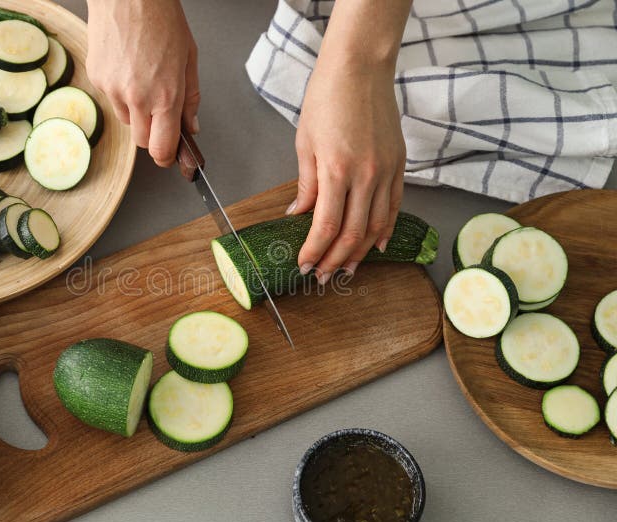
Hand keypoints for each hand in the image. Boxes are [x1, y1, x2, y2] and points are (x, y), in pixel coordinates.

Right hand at [86, 0, 199, 166]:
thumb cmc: (161, 19)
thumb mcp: (189, 58)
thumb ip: (191, 98)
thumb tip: (191, 127)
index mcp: (166, 96)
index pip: (162, 148)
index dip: (167, 158)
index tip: (170, 157)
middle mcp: (138, 98)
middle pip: (142, 142)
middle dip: (153, 135)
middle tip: (161, 115)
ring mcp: (114, 90)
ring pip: (127, 121)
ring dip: (137, 112)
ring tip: (144, 80)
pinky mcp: (97, 79)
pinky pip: (111, 99)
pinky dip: (121, 92)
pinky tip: (128, 68)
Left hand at [290, 63, 405, 283]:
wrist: (360, 69)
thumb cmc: (326, 99)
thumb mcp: (305, 143)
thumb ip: (306, 184)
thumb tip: (300, 214)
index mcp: (336, 169)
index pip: (327, 225)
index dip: (315, 251)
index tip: (305, 265)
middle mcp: (366, 174)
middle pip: (353, 232)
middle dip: (335, 259)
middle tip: (322, 276)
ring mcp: (386, 170)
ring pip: (376, 225)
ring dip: (360, 252)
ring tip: (347, 269)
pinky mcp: (399, 164)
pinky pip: (394, 206)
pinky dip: (385, 229)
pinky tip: (376, 245)